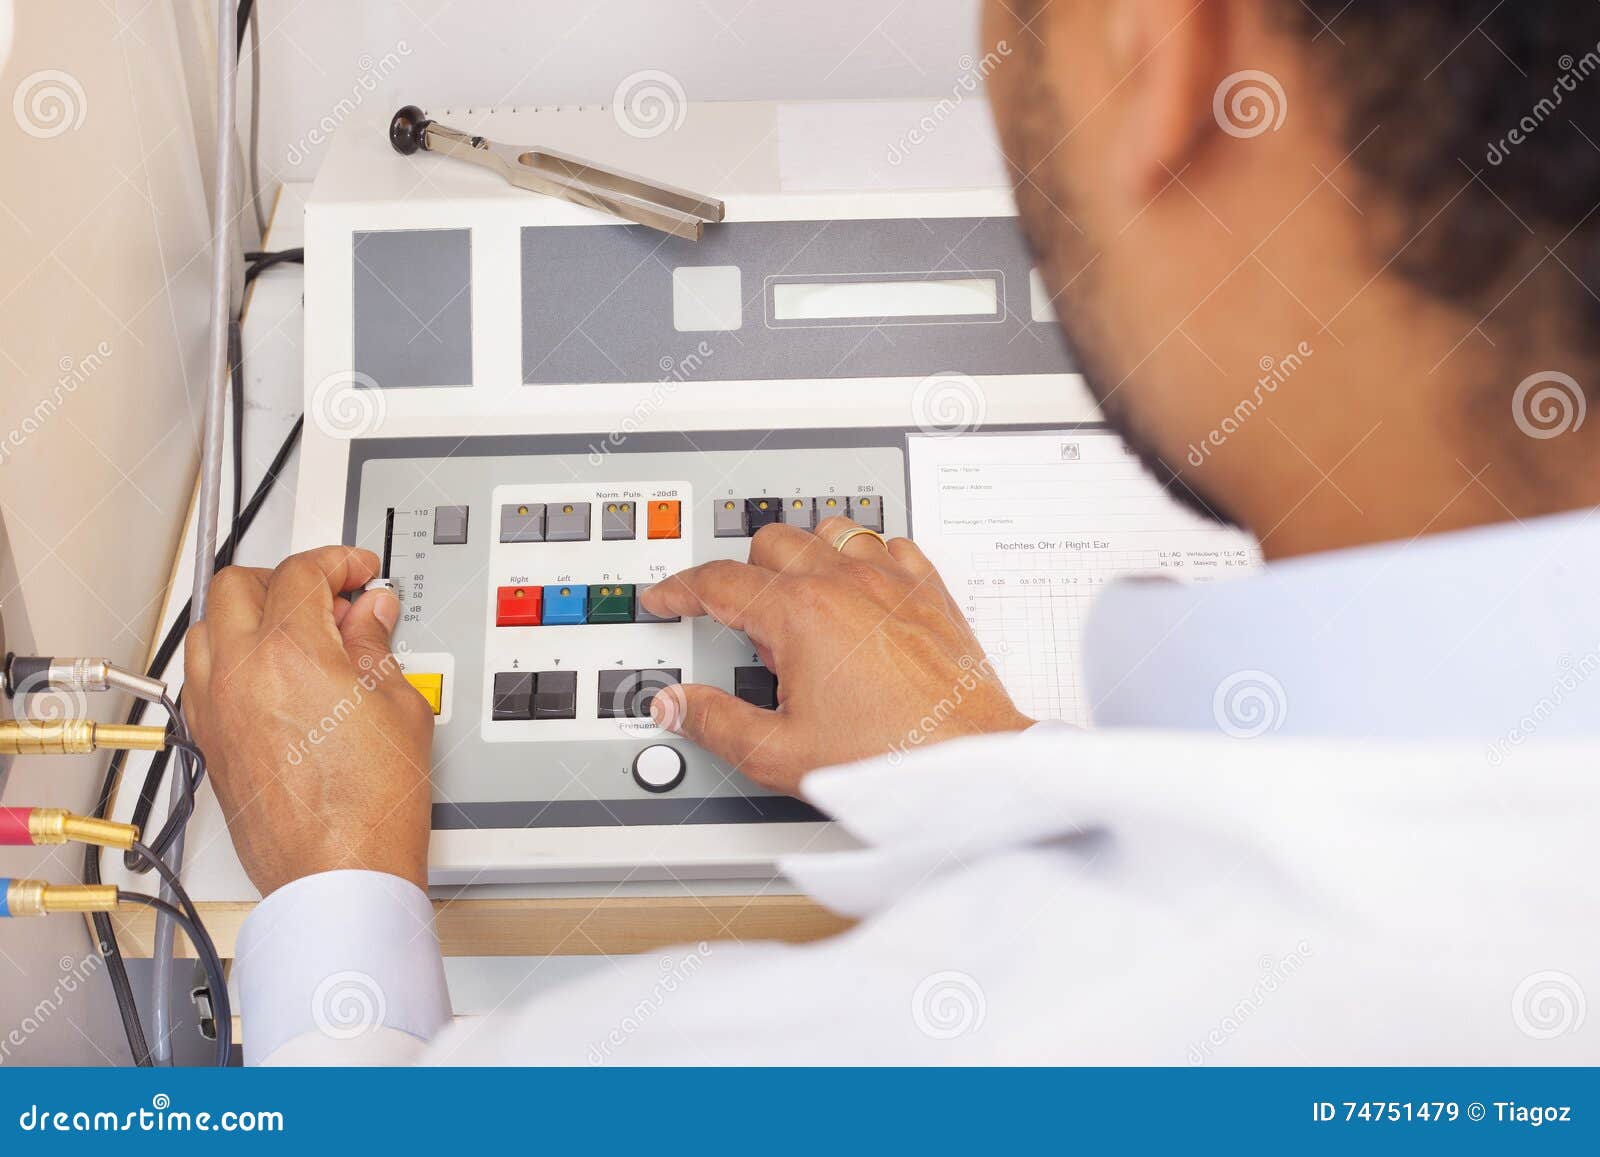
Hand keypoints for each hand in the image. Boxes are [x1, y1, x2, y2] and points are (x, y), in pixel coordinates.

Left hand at [182, 546, 434, 894]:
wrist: (341, 873)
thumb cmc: (372, 807)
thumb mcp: (401, 706)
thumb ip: (378, 647)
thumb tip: (370, 615)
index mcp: (291, 653)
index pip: (301, 572)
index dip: (337, 561)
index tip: (358, 572)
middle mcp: (239, 674)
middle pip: (237, 584)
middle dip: (284, 576)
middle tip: (327, 593)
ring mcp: (216, 710)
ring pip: (207, 627)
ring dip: (248, 613)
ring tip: (295, 630)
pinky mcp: (209, 743)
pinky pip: (202, 676)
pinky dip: (231, 658)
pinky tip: (270, 674)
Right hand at [638, 518, 1031, 794]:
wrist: (967, 761)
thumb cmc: (889, 757)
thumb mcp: (780, 754)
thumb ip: (717, 723)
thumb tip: (677, 704)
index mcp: (801, 614)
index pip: (718, 582)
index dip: (681, 590)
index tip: (668, 598)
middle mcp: (846, 583)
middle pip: (771, 542)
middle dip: (743, 572)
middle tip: (744, 621)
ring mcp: (892, 581)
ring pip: (830, 530)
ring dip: (805, 554)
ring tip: (799, 601)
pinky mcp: (930, 591)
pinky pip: (889, 544)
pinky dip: (864, 557)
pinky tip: (860, 590)